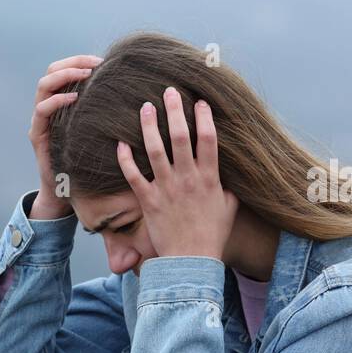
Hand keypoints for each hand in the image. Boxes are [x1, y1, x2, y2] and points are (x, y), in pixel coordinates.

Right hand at [28, 54, 102, 218]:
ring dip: (64, 75)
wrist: (66, 191)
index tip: (103, 61)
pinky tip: (74, 98)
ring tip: (85, 76)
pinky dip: (57, 100)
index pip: (64, 68)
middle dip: (73, 62)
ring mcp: (40, 120)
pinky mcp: (37, 135)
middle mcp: (48, 107)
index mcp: (61, 101)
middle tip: (95, 66)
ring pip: (43, 86)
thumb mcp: (98, 130)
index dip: (81, 59)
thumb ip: (106, 111)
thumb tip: (135, 92)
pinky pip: (42, 110)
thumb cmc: (87, 161)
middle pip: (51, 71)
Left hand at [116, 87, 237, 259]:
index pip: (209, 140)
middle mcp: (188, 179)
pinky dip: (126, 158)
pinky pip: (134, 175)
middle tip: (169, 91)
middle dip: (176, 111)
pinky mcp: (148, 201)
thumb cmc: (212, 236)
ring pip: (156, 150)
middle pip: (182, 137)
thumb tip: (231, 174)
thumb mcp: (229, 208)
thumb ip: (228, 187)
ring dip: (149, 126)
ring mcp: (167, 189)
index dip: (204, 117)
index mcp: (210, 178)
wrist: (191, 261)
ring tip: (145, 107)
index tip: (199, 100)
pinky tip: (120, 143)